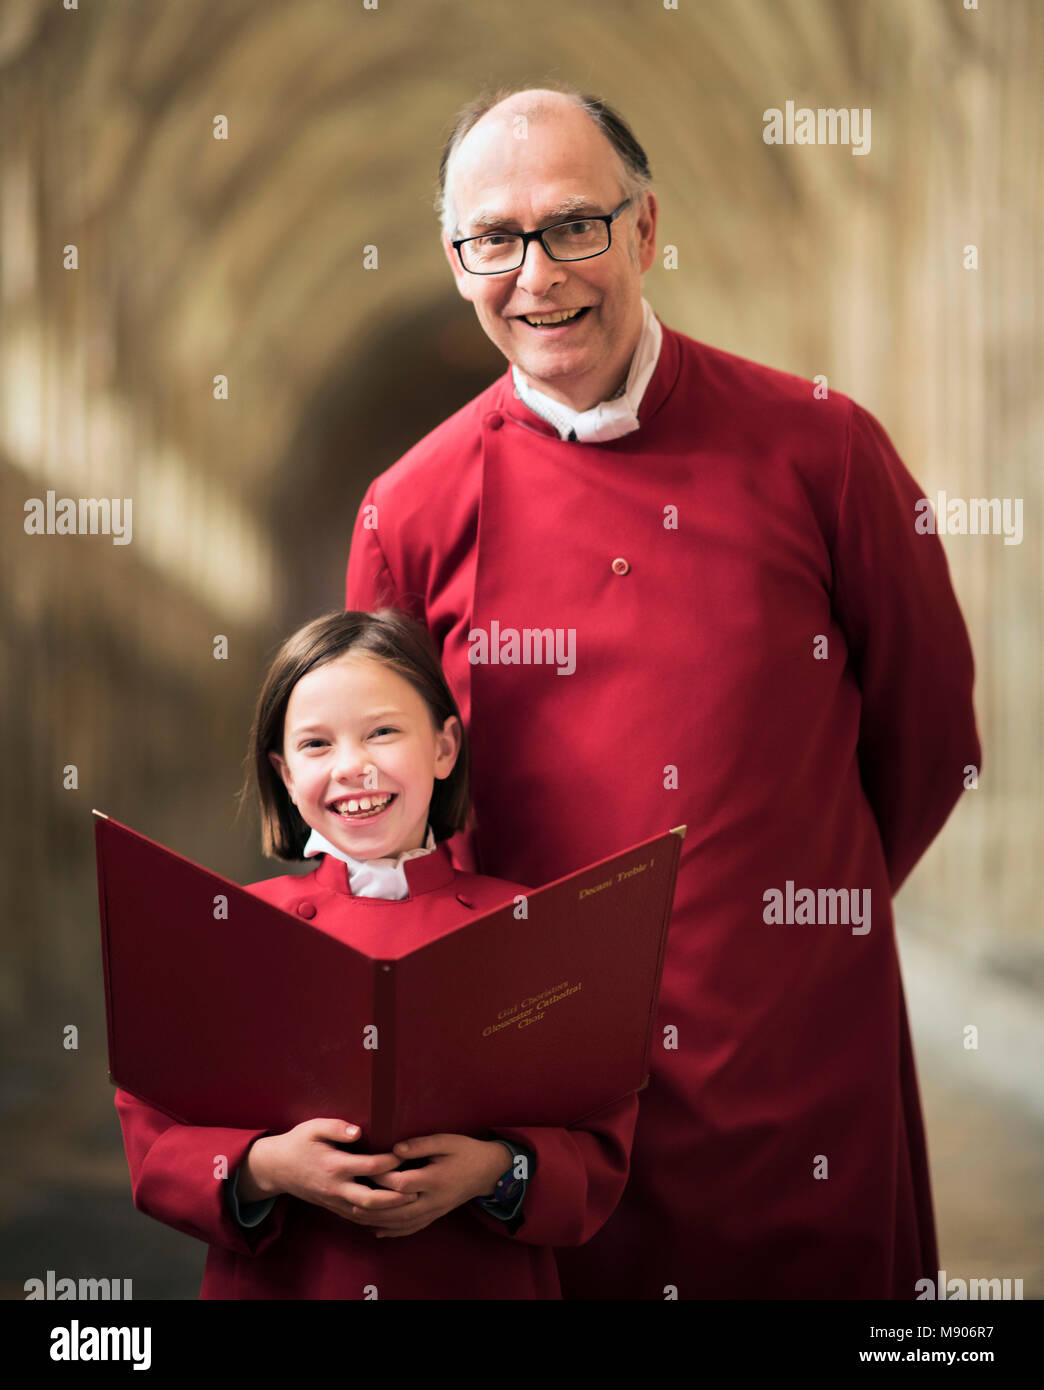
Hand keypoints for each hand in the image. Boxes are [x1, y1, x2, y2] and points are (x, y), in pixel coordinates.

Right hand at [238, 1119, 419, 1225]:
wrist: (277, 1168)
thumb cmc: (299, 1142)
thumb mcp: (314, 1128)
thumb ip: (337, 1127)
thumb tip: (359, 1131)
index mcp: (334, 1165)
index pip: (369, 1166)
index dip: (390, 1161)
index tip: (405, 1154)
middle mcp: (336, 1187)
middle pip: (371, 1199)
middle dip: (396, 1197)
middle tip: (417, 1189)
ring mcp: (335, 1201)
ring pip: (366, 1213)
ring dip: (390, 1212)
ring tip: (412, 1204)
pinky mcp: (334, 1208)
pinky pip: (358, 1218)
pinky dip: (377, 1219)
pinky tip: (393, 1215)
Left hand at [356, 1134, 510, 1238]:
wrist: (488, 1171)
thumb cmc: (465, 1151)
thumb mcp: (446, 1141)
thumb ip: (420, 1145)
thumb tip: (394, 1149)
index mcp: (434, 1178)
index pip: (401, 1183)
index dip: (381, 1177)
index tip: (365, 1168)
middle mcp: (432, 1199)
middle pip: (397, 1209)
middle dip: (373, 1205)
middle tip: (350, 1197)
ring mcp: (434, 1211)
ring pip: (402, 1222)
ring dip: (378, 1221)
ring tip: (357, 1215)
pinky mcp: (435, 1216)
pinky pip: (412, 1228)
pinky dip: (393, 1232)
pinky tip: (377, 1231)